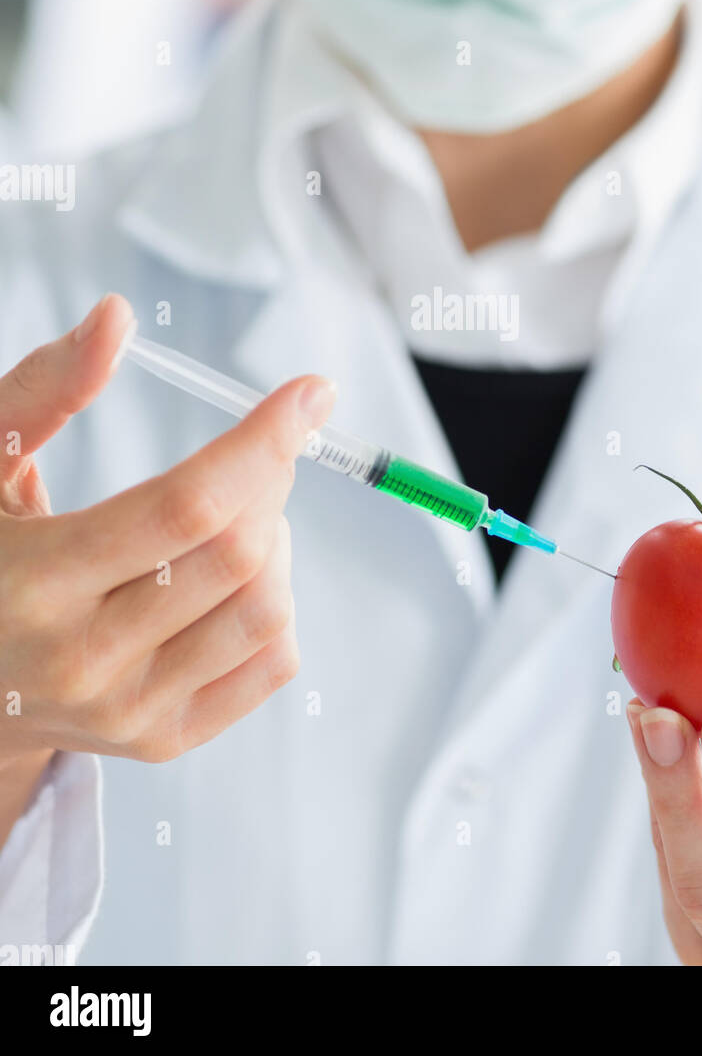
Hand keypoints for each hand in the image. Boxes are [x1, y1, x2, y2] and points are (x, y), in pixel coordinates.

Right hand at [0, 293, 334, 770]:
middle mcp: (83, 661)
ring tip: (236, 512)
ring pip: (266, 611)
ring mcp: (126, 712)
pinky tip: (232, 574)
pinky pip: (270, 664)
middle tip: (259, 448)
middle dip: (270, 478)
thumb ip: (45, 390)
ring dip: (275, 539)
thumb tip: (119, 318)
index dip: (262, 441)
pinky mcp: (160, 740)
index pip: (185, 505)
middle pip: (236, 555)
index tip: (312, 393)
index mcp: (34, 582)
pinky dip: (275, 602)